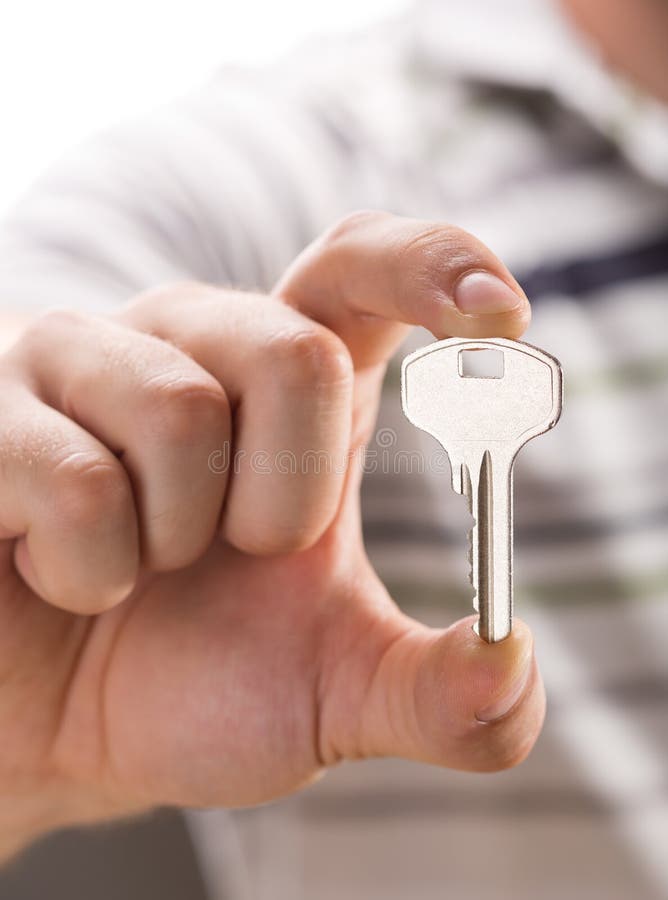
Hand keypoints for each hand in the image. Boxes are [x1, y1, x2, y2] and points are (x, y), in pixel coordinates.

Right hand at [0, 211, 542, 858]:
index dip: (432, 266)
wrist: (53, 734)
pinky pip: (75, 479)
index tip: (505, 315)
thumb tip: (515, 671)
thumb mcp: (334, 697)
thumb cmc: (189, 687)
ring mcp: (78, 364)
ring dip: (177, 539)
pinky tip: (63, 578)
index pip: (359, 270)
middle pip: (294, 350)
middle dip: (287, 498)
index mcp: (281, 387)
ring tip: (139, 572)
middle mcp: (186, 346)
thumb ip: (438, 694)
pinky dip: (92, 572)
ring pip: (180, 409)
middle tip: (238, 555)